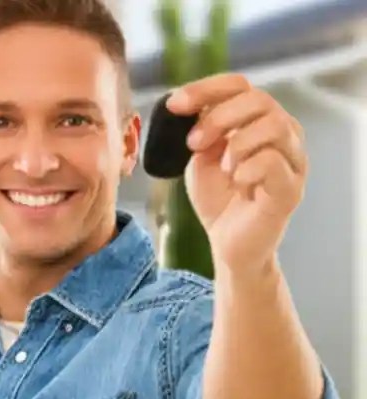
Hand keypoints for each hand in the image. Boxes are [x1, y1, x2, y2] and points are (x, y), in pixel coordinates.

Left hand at [167, 73, 306, 273]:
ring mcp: (292, 160)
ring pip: (274, 126)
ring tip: (223, 168)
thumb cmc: (219, 198)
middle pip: (260, 99)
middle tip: (193, 144)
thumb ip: (199, 130)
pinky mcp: (291, 188)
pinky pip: (274, 162)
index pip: (239, 86)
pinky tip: (238, 184)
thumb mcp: (200, 158)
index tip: (174, 104)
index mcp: (258, 121)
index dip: (205, 89)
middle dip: (219, 117)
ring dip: (237, 144)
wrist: (228, 244)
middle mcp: (283, 134)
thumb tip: (185, 104)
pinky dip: (247, 170)